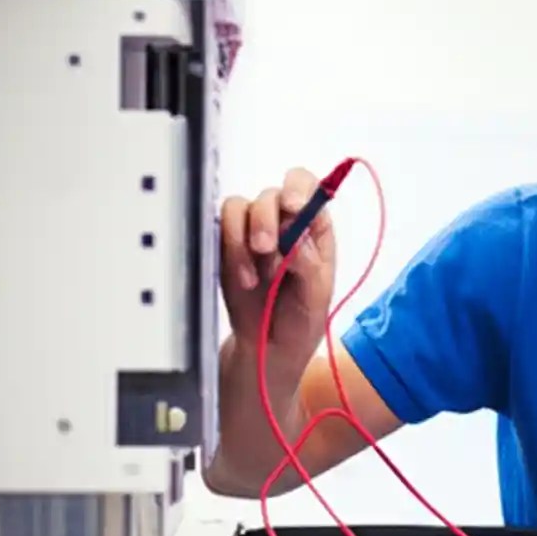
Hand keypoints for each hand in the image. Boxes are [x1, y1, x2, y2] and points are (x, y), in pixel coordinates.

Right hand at [219, 168, 337, 367]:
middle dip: (266, 217)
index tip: (293, 206)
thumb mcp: (317, 296)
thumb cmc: (301, 320)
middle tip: (265, 247)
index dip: (298, 189)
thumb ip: (309, 264)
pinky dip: (230, 250)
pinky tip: (244, 278)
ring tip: (256, 275)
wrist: (268, 347)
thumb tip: (295, 237)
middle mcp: (284, 224)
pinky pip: (220, 229)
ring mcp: (253, 233)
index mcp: (315, 229)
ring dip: (244, 236)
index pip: (307, 188)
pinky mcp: (227, 247)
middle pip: (271, 194)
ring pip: (240, 207)